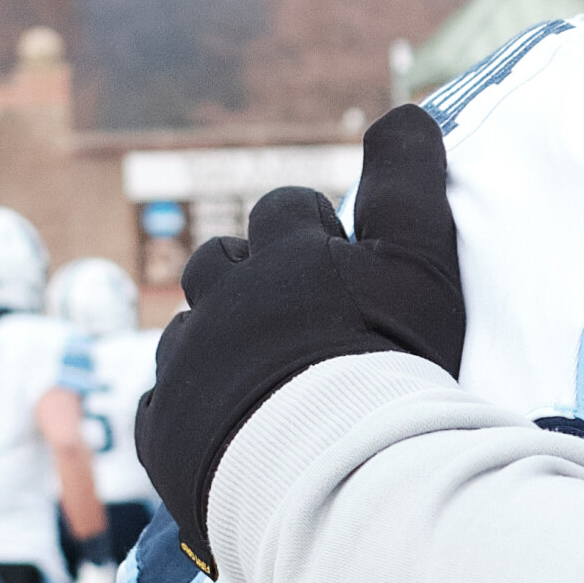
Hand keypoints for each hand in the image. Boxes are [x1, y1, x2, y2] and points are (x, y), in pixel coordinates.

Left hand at [136, 104, 464, 573]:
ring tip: (262, 382)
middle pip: (219, 264)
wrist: (330, 473)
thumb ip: (410, 184)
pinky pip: (162, 408)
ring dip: (217, 345)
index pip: (285, 211)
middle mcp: (222, 298)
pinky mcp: (163, 433)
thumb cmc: (390, 363)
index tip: (338, 259)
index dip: (310, 229)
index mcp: (282, 253)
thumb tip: (407, 109)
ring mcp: (185, 365)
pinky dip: (188, 412)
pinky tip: (221, 435)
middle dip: (249, 278)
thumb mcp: (421, 262)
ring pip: (187, 334)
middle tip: (296, 320)